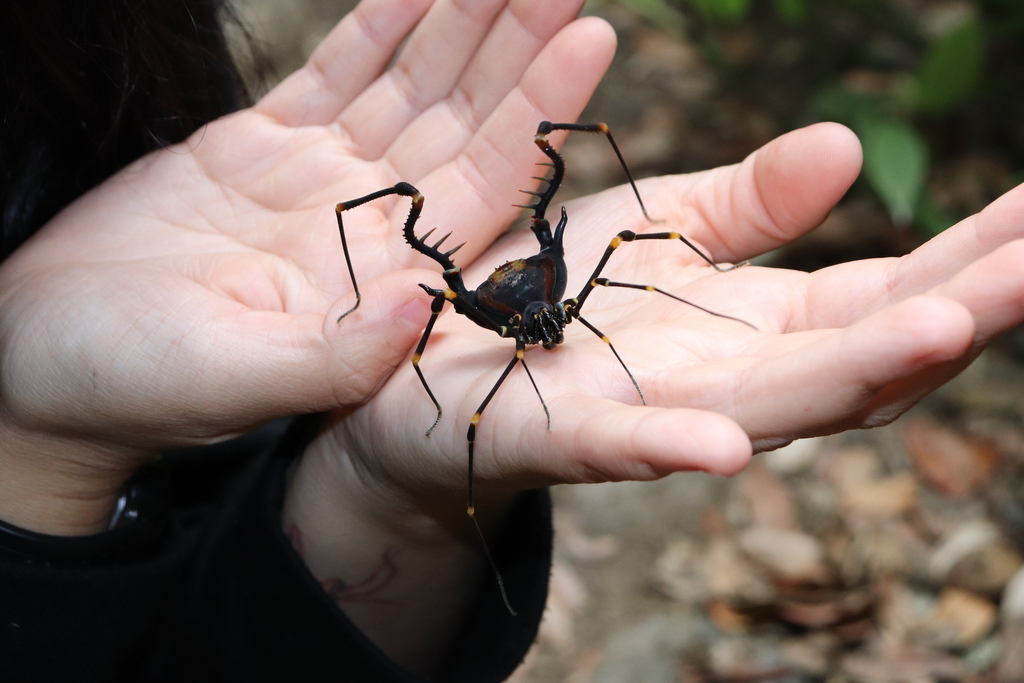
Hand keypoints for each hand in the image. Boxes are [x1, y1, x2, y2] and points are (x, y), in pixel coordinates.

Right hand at [0, 0, 614, 532]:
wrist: (50, 359)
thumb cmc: (136, 386)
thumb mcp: (233, 379)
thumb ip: (334, 356)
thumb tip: (425, 306)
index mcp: (383, 282)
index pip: (486, 185)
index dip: (538, 111)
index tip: (589, 41)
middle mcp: (369, 227)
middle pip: (463, 122)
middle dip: (516, 49)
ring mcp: (320, 182)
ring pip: (410, 87)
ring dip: (462, 25)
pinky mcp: (263, 147)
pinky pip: (337, 71)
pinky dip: (379, 26)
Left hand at [319, 121, 1023, 513]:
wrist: (439, 363)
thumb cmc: (557, 295)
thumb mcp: (659, 230)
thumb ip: (749, 206)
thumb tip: (848, 147)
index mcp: (757, 327)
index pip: (886, 295)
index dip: (969, 260)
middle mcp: (724, 381)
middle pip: (858, 355)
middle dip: (957, 311)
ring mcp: (652, 416)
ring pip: (768, 408)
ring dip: (857, 377)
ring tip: (945, 331)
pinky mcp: (559, 434)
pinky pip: (619, 449)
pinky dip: (670, 448)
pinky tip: (722, 447)